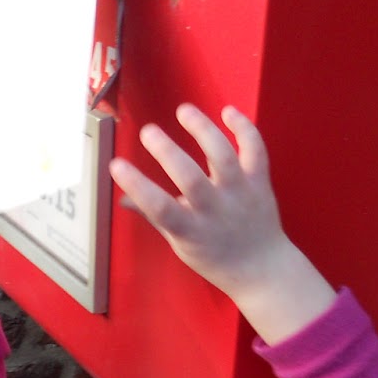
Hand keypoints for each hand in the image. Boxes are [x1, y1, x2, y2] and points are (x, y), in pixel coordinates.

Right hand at [109, 104, 333, 343]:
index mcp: (191, 230)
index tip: (116, 165)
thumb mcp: (179, 244)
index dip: (137, 185)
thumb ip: (154, 217)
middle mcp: (215, 210)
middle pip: (191, 178)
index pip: (159, 208)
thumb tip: (123, 199)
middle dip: (167, 151)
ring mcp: (240, 194)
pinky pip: (256, 151)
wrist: (262, 267)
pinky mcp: (260, 182)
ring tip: (183, 110)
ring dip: (203, 130)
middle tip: (147, 131)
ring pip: (223, 157)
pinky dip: (244, 128)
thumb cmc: (213, 257)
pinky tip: (227, 111)